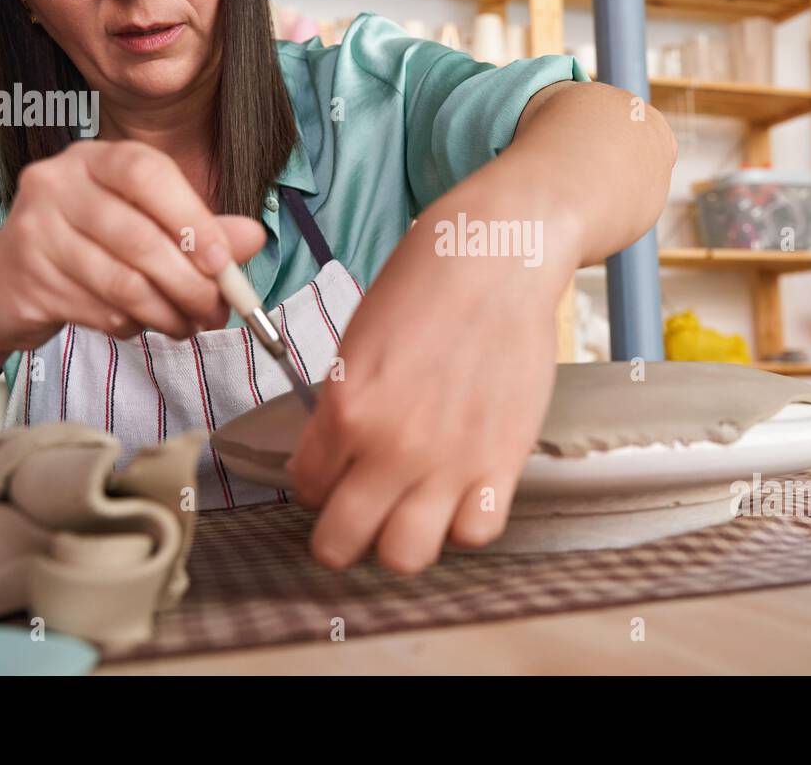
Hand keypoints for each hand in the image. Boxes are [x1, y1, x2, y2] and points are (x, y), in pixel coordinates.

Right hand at [0, 139, 264, 353]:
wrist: (3, 290)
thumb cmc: (89, 250)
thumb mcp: (148, 228)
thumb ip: (201, 231)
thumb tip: (253, 237)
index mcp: (95, 158)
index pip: (148, 173)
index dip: (193, 219)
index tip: (224, 263)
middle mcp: (57, 182)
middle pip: (139, 237)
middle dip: (190, 285)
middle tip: (217, 312)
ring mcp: (34, 229)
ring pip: (122, 282)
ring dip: (167, 313)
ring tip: (186, 325)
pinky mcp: (26, 278)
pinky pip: (99, 311)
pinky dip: (132, 326)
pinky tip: (140, 325)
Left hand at [288, 189, 576, 573]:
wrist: (496, 256)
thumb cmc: (425, 285)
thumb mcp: (358, 344)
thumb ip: (344, 408)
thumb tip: (336, 454)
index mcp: (346, 410)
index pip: (306, 488)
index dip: (316, 484)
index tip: (333, 473)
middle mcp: (393, 446)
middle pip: (344, 543)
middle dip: (341, 535)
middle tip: (357, 513)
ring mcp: (451, 460)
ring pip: (407, 555)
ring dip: (401, 540)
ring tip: (409, 511)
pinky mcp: (504, 460)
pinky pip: (476, 532)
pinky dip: (465, 524)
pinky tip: (460, 496)